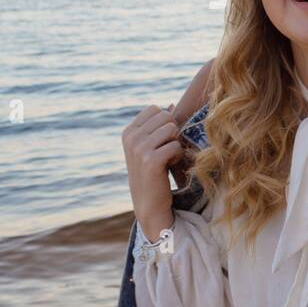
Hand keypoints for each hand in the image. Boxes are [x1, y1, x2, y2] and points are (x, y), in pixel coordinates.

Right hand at [123, 104, 182, 239]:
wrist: (150, 202)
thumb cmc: (154, 172)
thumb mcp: (151, 146)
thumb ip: (158, 125)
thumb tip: (170, 104)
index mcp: (128, 132)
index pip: (155, 109)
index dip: (166, 123)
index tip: (161, 142)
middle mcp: (130, 138)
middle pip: (166, 117)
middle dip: (172, 133)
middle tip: (166, 152)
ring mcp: (139, 148)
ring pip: (172, 129)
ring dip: (176, 144)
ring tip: (167, 159)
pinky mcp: (151, 160)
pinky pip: (176, 145)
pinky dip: (178, 156)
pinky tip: (169, 167)